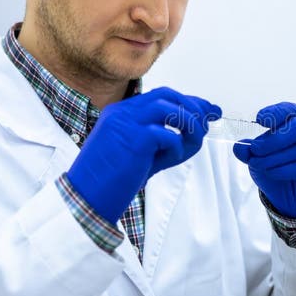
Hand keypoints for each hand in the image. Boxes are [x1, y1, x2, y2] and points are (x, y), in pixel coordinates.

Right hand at [66, 87, 220, 223]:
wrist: (87, 200)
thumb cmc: (112, 181)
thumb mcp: (142, 155)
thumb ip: (165, 141)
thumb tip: (197, 133)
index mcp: (121, 113)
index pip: (161, 96)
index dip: (188, 101)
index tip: (208, 110)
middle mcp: (122, 112)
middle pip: (167, 95)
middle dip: (193, 107)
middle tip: (208, 122)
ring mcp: (126, 123)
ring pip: (170, 108)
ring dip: (190, 123)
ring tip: (194, 141)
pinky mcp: (133, 140)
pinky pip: (167, 135)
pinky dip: (177, 146)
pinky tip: (170, 158)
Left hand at [232, 102, 295, 218]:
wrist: (295, 201)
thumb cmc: (281, 171)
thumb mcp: (260, 160)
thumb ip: (250, 152)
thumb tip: (239, 147)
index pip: (292, 109)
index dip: (276, 113)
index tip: (259, 118)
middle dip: (276, 138)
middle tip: (256, 149)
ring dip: (279, 157)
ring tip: (260, 165)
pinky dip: (289, 170)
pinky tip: (274, 173)